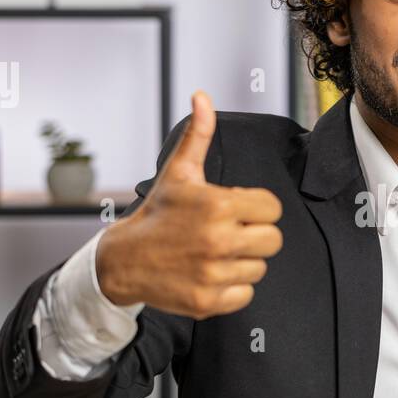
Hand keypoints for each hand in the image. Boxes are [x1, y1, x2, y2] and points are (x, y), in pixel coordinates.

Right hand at [96, 91, 282, 318]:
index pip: (272, 209)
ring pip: (259, 268)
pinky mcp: (208, 301)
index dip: (257, 209)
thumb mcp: (179, 171)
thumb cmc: (159, 213)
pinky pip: (245, 295)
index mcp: (218, 205)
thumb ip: (199, 135)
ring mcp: (213, 273)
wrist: (124, 259)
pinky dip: (232, 288)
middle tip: (230, 234)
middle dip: (254, 236)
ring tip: (216, 254)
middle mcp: (218, 240)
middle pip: (273, 240)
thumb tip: (203, 96)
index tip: (237, 211)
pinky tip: (211, 274)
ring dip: (243, 262)